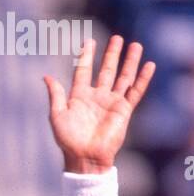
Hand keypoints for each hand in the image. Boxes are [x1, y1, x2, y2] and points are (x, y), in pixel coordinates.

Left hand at [43, 36, 155, 173]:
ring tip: (135, 45)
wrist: (85, 157)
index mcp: (79, 97)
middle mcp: (97, 97)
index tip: (89, 41)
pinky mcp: (124, 110)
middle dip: (111, 54)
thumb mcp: (57, 116)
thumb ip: (55, 95)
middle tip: (117, 38)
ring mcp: (111, 103)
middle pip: (106, 70)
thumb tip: (46, 76)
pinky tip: (149, 65)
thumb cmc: (68, 140)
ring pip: (123, 77)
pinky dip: (142, 79)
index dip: (86, 56)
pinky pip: (135, 92)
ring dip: (129, 62)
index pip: (83, 71)